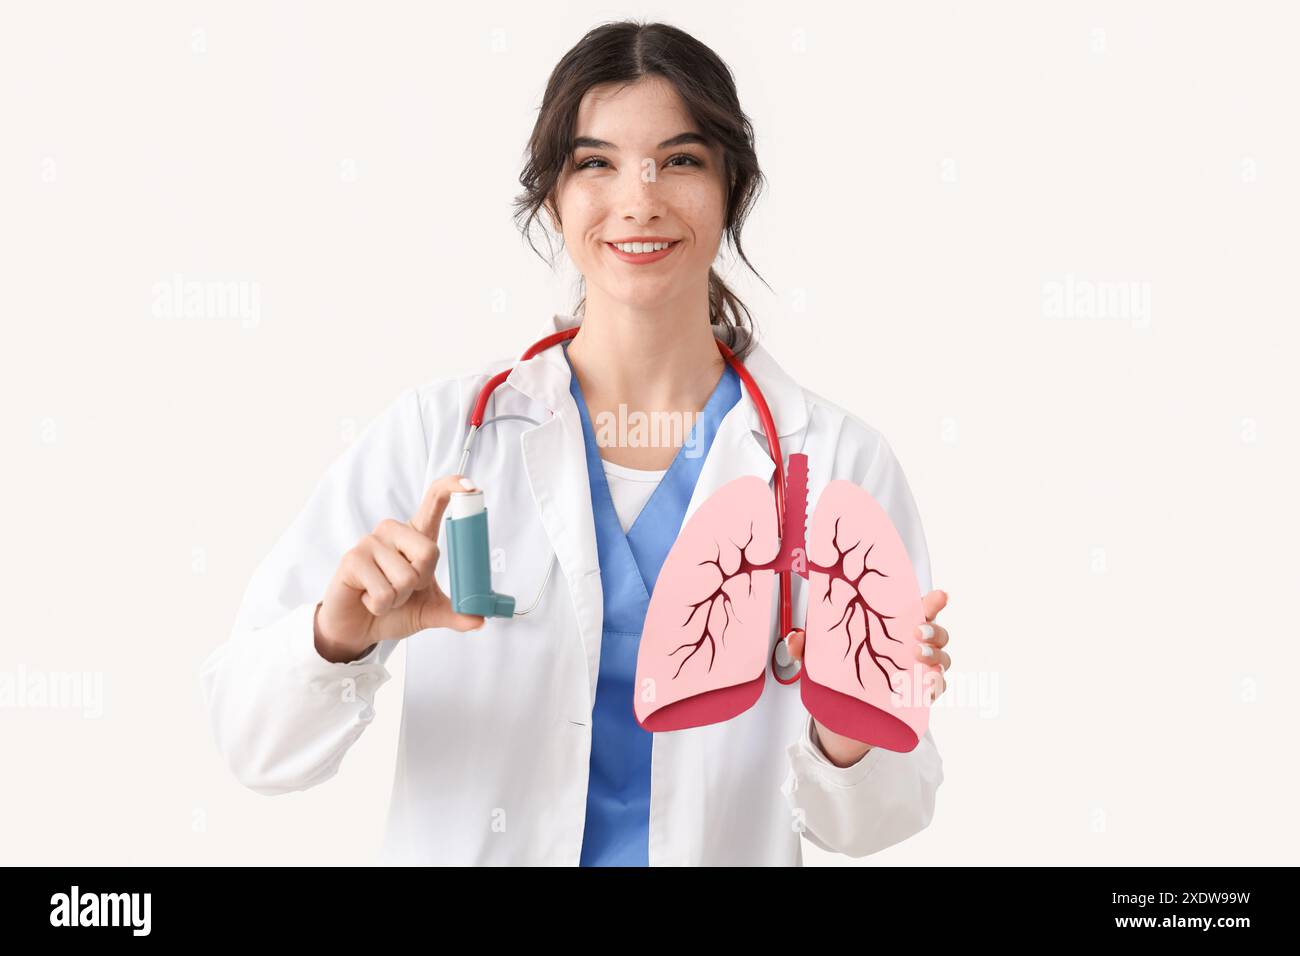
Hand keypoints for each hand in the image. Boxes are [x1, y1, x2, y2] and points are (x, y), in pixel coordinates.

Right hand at [313, 474, 486, 661]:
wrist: (357, 626)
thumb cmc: (393, 609)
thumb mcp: (429, 611)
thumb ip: (456, 613)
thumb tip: (480, 619)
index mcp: (416, 535)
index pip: (434, 500)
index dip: (452, 488)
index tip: (471, 487)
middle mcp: (393, 531)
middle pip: (430, 552)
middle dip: (421, 582)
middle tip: (403, 590)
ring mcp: (371, 541)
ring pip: (406, 578)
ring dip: (398, 599)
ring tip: (383, 595)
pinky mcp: (352, 559)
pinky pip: (383, 592)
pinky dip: (380, 606)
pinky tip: (368, 600)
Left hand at [785, 589, 950, 766]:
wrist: (840, 719)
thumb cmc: (835, 676)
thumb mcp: (816, 659)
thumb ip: (805, 647)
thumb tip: (795, 638)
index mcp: (890, 629)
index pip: (915, 610)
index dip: (931, 601)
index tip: (938, 595)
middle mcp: (910, 648)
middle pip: (936, 632)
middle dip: (934, 630)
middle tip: (916, 634)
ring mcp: (918, 672)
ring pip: (942, 658)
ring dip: (936, 655)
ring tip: (919, 657)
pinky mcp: (919, 696)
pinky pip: (937, 688)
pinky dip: (937, 685)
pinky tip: (927, 685)